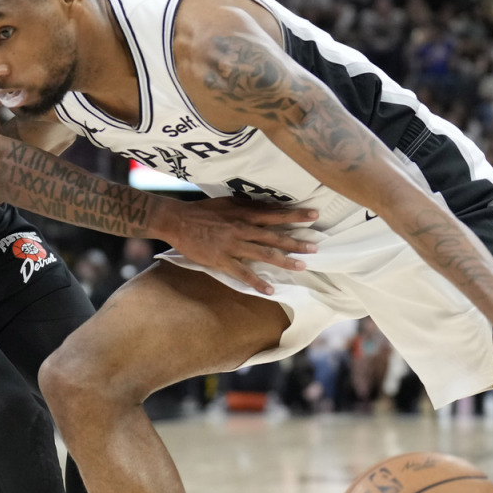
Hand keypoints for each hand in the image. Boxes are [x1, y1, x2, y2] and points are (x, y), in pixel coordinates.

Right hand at [152, 197, 319, 294]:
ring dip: (285, 261)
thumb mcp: (228, 202)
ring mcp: (233, 245)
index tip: (314, 215)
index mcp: (245, 213)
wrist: (177, 220)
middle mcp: (243, 228)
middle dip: (297, 242)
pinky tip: (270, 290)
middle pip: (275, 236)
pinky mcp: (222, 260)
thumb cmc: (203, 210)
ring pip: (264, 254)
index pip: (276, 213)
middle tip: (315, 247)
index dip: (296, 214)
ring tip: (301, 266)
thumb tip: (269, 207)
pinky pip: (243, 273)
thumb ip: (248, 206)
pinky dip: (258, 282)